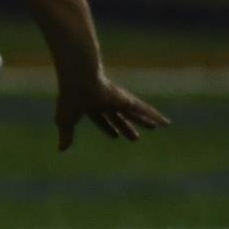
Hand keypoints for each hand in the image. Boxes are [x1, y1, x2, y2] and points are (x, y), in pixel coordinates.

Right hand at [54, 73, 169, 150]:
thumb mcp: (65, 121)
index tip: (114, 135)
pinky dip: (155, 116)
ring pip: (134, 113)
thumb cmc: (70, 98)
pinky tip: (166, 123)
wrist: (79, 79)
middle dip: (126, 127)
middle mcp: (105, 102)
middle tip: (135, 138)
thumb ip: (66, 135)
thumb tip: (61, 149)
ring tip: (155, 128)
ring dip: (143, 121)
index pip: (101, 119)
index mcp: (90, 106)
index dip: (108, 127)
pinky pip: (144, 110)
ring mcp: (117, 100)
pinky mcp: (127, 100)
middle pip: (119, 117)